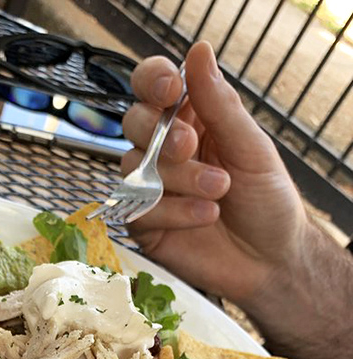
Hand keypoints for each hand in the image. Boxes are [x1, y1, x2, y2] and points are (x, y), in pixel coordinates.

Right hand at [121, 41, 308, 307]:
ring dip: (178, 177)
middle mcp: (165, 150)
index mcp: (192, 120)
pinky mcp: (145, 224)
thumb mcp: (252, 148)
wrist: (270, 261)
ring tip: (218, 191)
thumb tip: (198, 52)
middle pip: (134, 122)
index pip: (153, 86)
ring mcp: (151, 188)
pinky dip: (173, 211)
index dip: (152, 81)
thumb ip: (220, 105)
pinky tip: (204, 216)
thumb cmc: (267, 202)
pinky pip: (138, 208)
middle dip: (160, 133)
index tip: (171, 90)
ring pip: (134, 166)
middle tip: (191, 146)